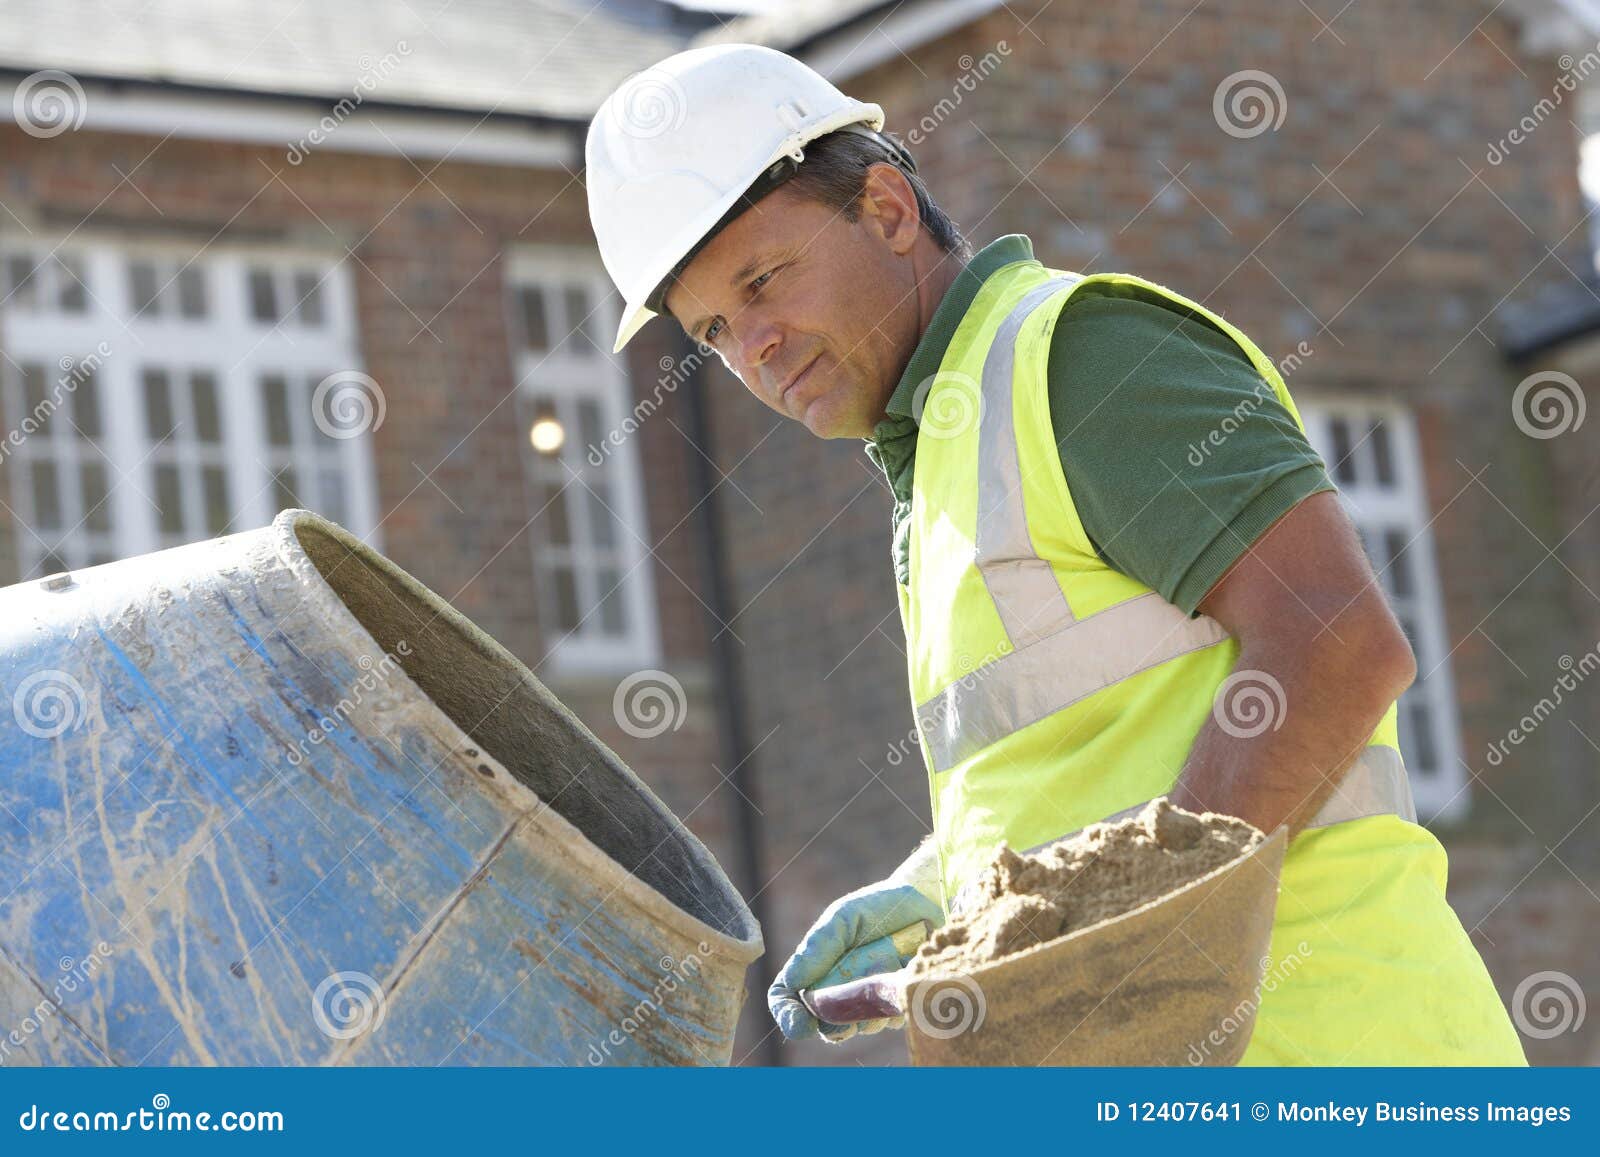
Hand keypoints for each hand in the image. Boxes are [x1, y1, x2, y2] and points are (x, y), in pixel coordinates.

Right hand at [767, 881, 941, 1043]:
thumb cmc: (878, 907)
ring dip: (872, 1009)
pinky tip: (904, 973)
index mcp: (815, 967)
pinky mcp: (897, 1002)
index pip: (787, 999)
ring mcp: (869, 999)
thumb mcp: (843, 918)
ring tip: (887, 968)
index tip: (802, 1025)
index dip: (788, 1016)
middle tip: (850, 1017)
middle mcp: (839, 988)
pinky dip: (896, 1001)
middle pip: (826, 1025)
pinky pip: (892, 1018)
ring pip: (862, 1026)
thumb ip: (818, 947)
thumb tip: (792, 982)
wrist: (924, 903)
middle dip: (835, 1027)